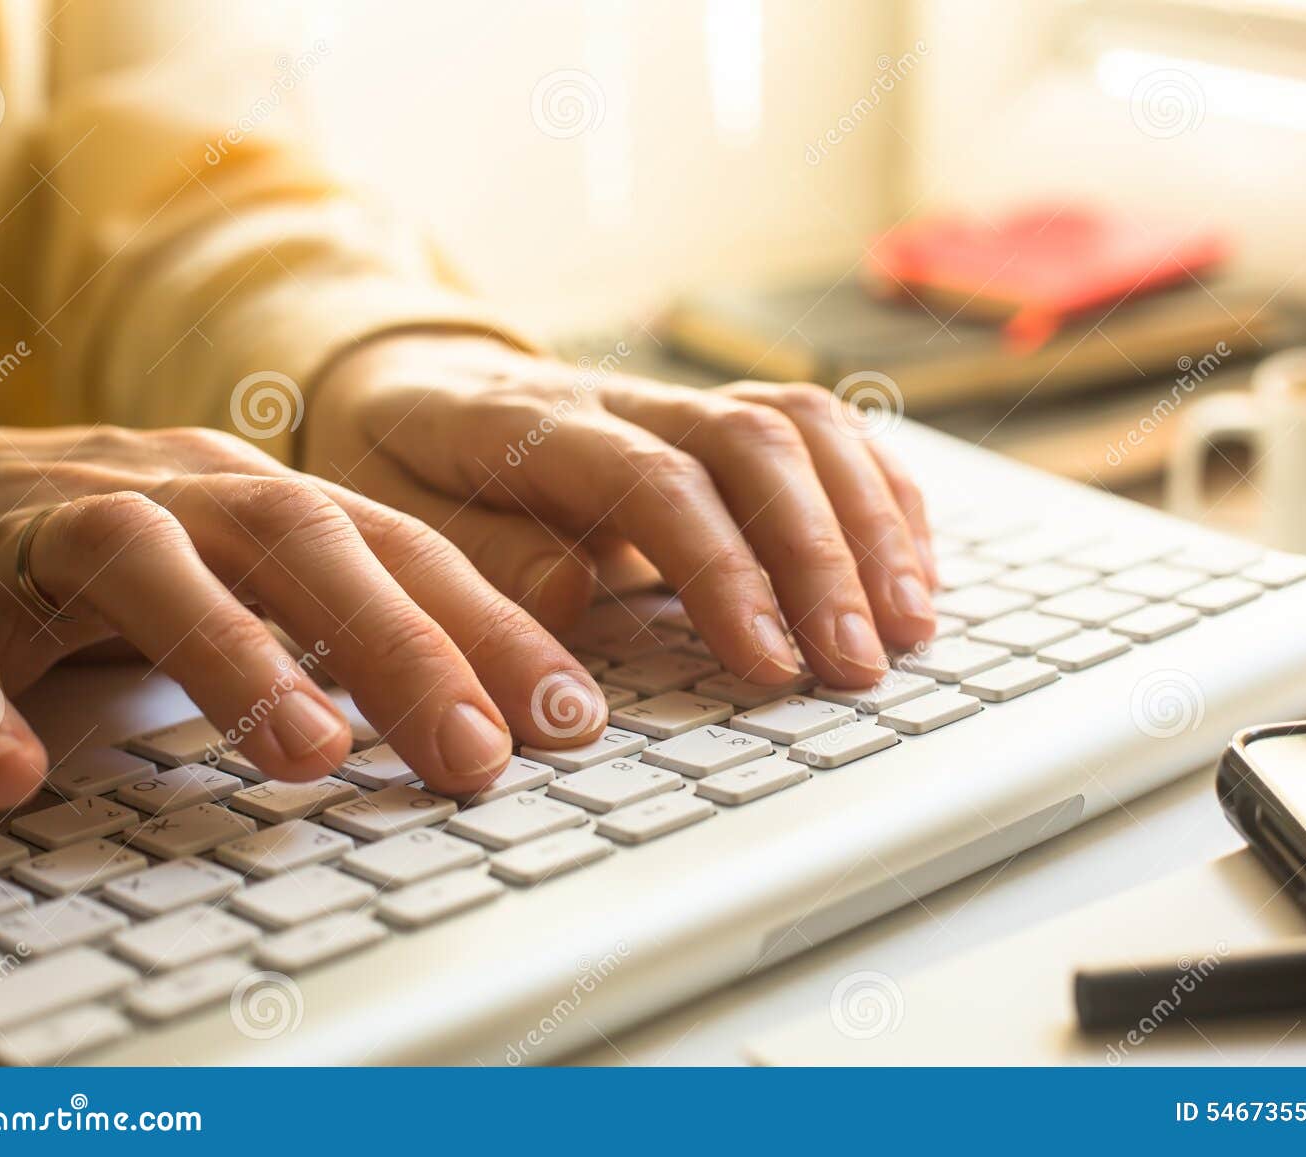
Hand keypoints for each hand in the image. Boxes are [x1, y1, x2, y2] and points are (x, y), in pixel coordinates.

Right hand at [0, 425, 603, 807]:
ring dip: (231, 654)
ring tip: (309, 753)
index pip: (397, 548)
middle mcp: (166, 496)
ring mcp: (40, 533)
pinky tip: (16, 778)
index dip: (490, 626)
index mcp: (252, 496)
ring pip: (141, 563)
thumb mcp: (238, 566)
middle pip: (298, 540)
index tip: (571, 720)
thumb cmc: (100, 554)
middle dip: (399, 644)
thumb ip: (341, 621)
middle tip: (475, 755)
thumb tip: (491, 709)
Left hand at [305, 334, 937, 687]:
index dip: (723, 569)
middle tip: (857, 665)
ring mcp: (680, 400)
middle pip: (753, 445)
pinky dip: (879, 497)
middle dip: (821, 557)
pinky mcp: (720, 416)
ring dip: (869, 526)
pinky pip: (825, 432)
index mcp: (531, 424)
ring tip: (907, 628)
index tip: (769, 662)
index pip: (653, 481)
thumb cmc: (409, 469)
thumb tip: (577, 597)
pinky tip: (908, 570)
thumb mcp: (397, 523)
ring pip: (803, 427)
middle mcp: (623, 399)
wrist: (415, 382)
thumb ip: (479, 560)